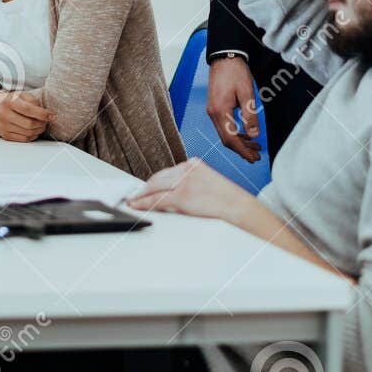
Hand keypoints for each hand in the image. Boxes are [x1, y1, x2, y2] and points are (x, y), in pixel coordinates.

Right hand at [0, 90, 53, 140]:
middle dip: (42, 123)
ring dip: (39, 130)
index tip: (52, 116)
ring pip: (28, 133)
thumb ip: (33, 101)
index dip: (43, 114)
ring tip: (41, 125)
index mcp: (10, 102)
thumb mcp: (20, 95)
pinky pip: (24, 139)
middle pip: (30, 124)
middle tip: (46, 121)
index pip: (29, 110)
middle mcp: (5, 115)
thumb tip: (45, 112)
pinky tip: (34, 131)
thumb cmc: (9, 101)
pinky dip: (32, 136)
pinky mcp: (5, 135)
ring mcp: (4, 127)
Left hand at [126, 158, 255, 222]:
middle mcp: (187, 168)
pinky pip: (156, 200)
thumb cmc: (227, 200)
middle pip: (157, 178)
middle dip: (144, 188)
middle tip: (133, 196)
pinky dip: (144, 204)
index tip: (143, 188)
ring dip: (140, 196)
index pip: (167, 172)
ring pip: (154, 188)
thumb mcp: (207, 184)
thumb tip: (171, 193)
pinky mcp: (181, 195)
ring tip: (132, 201)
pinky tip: (137, 206)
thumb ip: (190, 184)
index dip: (153, 182)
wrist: (239, 208)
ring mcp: (183, 181)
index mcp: (193, 164)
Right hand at [204, 56, 261, 162]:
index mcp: (220, 111)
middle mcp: (213, 113)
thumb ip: (250, 115)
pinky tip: (245, 134)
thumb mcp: (247, 93)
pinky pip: (224, 125)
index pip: (230, 139)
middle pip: (226, 139)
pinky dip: (235, 132)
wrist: (224, 57)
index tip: (254, 158)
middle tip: (256, 156)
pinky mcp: (215, 107)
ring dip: (239, 141)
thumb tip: (254, 135)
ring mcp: (212, 110)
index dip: (242, 151)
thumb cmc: (235, 72)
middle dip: (242, 149)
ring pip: (225, 133)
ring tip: (255, 146)